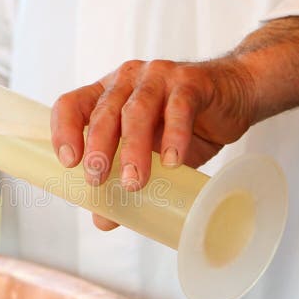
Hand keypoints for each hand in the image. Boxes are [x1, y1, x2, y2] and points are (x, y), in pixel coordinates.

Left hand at [50, 58, 255, 229]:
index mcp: (107, 94)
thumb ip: (125, 182)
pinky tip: (173, 162)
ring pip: (137, 111)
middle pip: (103, 112)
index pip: (71, 104)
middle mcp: (127, 81)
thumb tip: (104, 220)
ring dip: (133, 148)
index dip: (64, 131)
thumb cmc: (183, 124)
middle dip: (97, 148)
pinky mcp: (191, 83)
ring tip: (134, 181)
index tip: (68, 163)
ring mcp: (158, 77)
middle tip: (96, 179)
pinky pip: (179, 108)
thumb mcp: (151, 156)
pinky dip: (174, 136)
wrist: (234, 96)